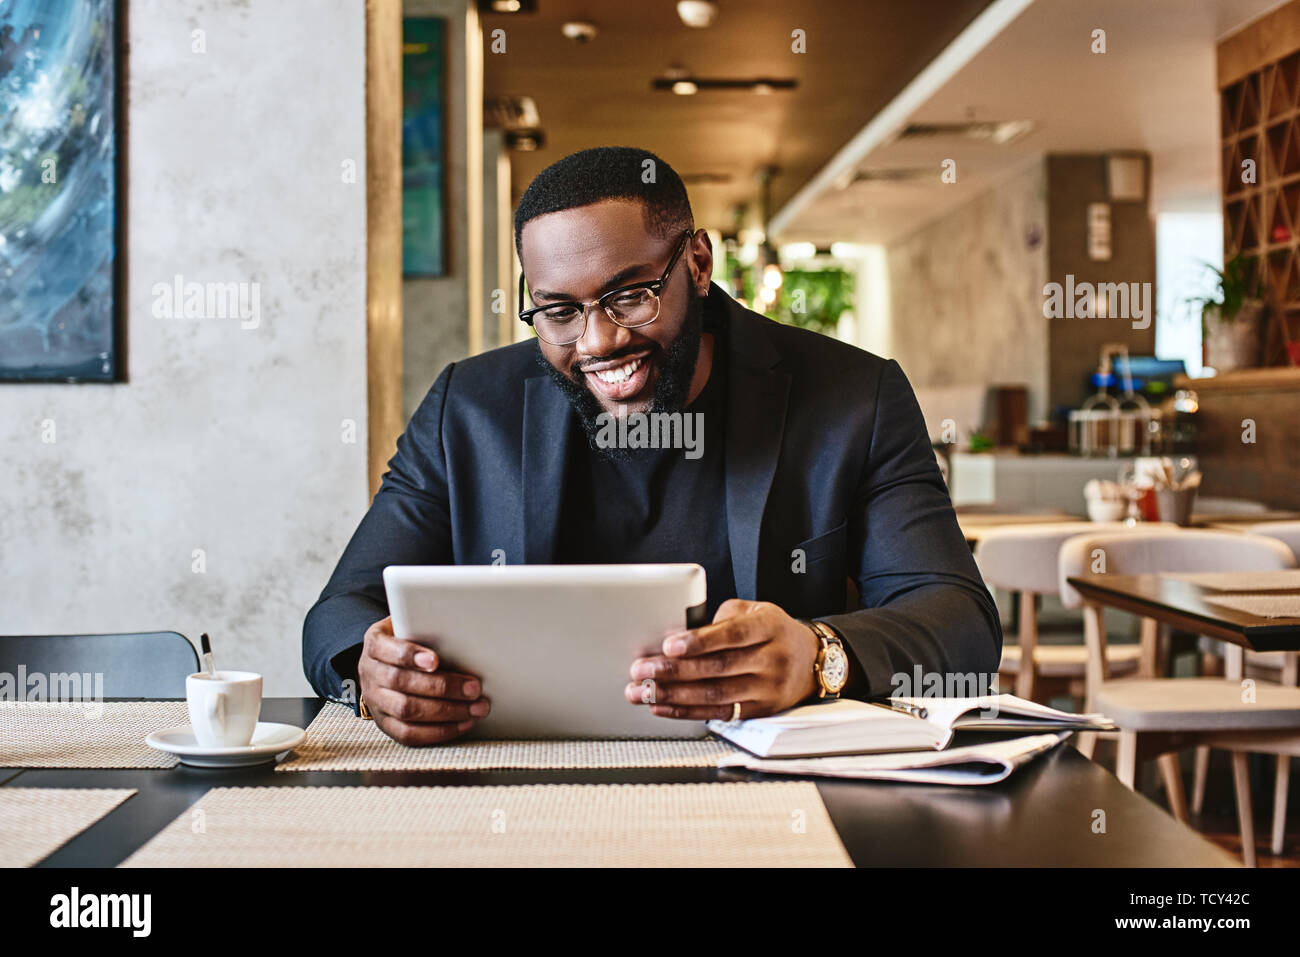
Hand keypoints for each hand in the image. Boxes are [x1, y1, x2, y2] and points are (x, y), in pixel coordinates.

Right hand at [357, 616, 489, 745]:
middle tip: (474, 688)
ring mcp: (375, 701)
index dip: (410, 656)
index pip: (387, 649)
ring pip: (406, 711)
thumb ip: (427, 628)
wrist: (384, 664)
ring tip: (475, 708)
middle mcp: (370, 673)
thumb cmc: (409, 641)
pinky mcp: (385, 724)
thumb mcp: (410, 626)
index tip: (436, 660)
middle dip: (442, 687)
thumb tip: (464, 631)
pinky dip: (439, 731)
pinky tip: (463, 724)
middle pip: (401, 683)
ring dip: (446, 711)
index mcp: (375, 644)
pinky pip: (408, 734)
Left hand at [624, 599, 819, 720]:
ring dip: (673, 695)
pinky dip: (686, 712)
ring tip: (643, 692)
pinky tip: (663, 706)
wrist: (810, 660)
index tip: (669, 646)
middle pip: (718, 668)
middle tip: (642, 670)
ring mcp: (766, 688)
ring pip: (714, 695)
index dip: (699, 641)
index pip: (732, 635)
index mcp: (767, 627)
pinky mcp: (759, 710)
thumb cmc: (772, 631)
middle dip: (674, 671)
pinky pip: (718, 713)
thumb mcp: (753, 612)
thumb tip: (678, 636)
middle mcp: (770, 659)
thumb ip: (719, 621)